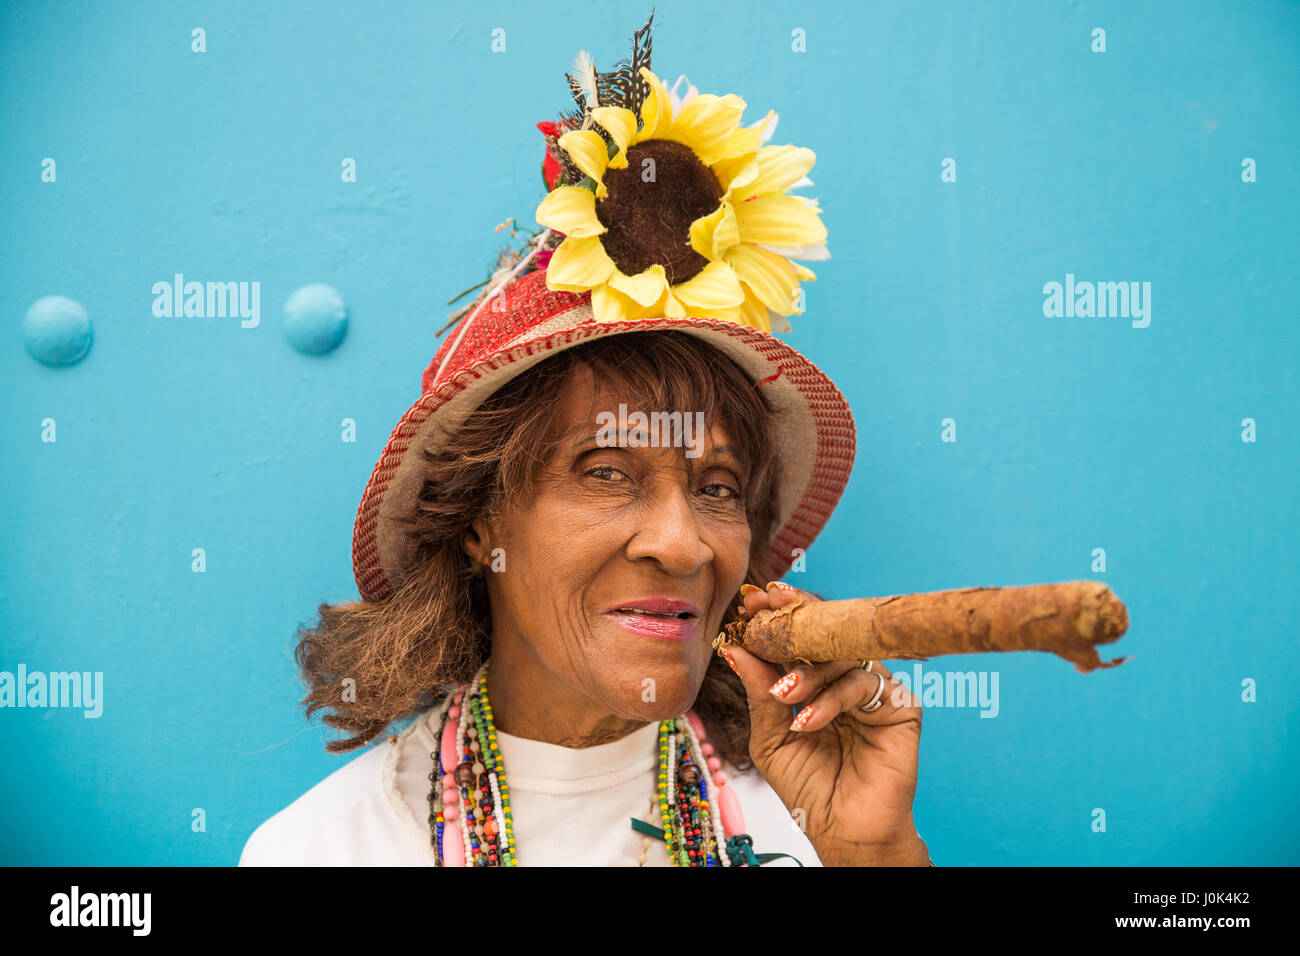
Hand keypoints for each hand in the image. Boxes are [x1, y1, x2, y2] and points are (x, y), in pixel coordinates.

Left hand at [719, 581, 929, 865]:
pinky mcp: (899, 706)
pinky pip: (865, 683)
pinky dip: (831, 699)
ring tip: (784, 696)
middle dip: (793, 619)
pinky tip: (807, 722)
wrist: (842, 830)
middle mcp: (846, 679)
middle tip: (766, 613)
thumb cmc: (808, 788)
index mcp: (815, 682)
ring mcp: (874, 689)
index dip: (777, 616)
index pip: (799, 638)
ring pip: (843, 655)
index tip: (752, 601)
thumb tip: (734, 648)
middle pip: (825, 633)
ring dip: (807, 672)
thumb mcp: (769, 737)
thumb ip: (759, 692)